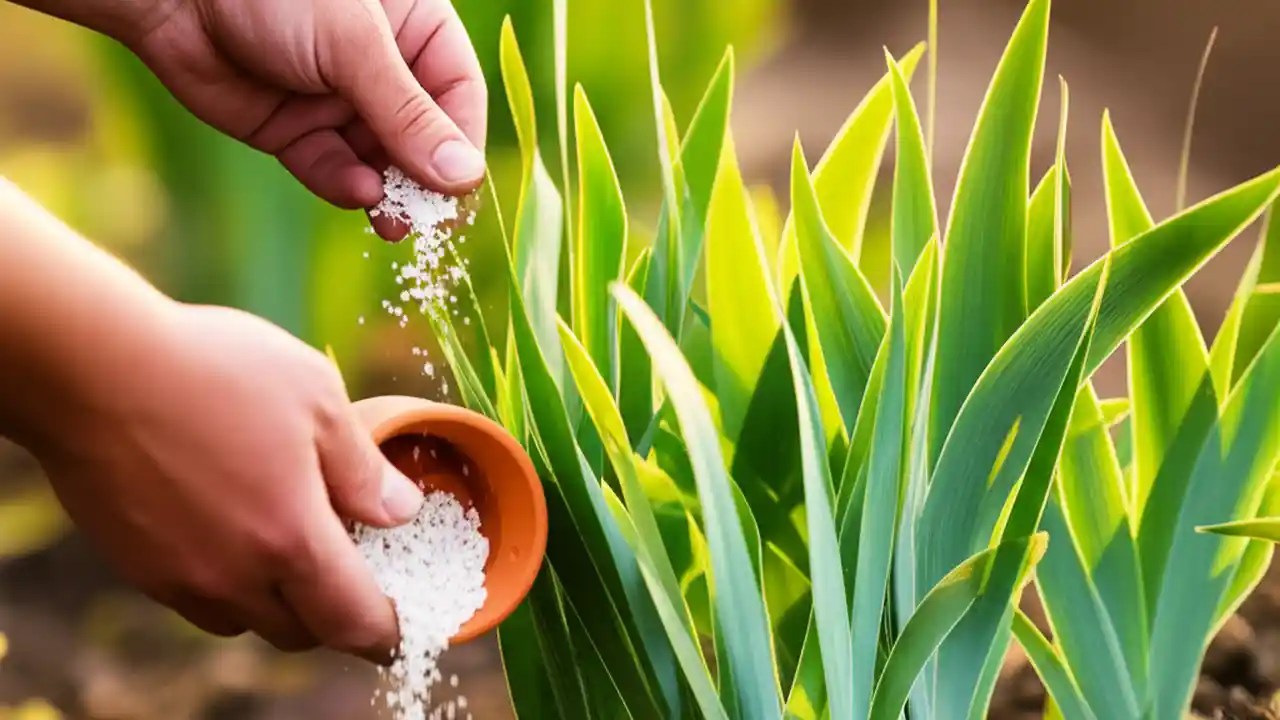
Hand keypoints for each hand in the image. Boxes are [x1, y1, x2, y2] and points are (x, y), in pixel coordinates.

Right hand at [33, 302, 423, 660]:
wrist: (91, 366)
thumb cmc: (213, 370)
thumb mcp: (317, 398)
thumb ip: (363, 468)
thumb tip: (402, 512)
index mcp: (291, 539)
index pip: (353, 621)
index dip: (385, 632)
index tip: (403, 625)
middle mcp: (233, 575)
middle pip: (300, 632)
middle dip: (334, 617)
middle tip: (353, 577)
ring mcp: (178, 576)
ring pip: (245, 620)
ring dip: (277, 602)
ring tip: (291, 547)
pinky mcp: (137, 565)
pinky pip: (197, 599)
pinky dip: (228, 584)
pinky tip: (232, 530)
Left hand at [124, 0, 486, 236]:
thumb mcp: (353, 48)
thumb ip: (408, 115)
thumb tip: (464, 176)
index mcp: (413, 28)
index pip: (459, 94)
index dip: (462, 142)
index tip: (462, 185)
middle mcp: (380, 67)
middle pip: (422, 136)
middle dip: (425, 178)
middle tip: (430, 222)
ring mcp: (337, 101)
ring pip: (379, 160)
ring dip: (389, 193)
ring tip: (395, 222)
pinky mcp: (294, 130)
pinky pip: (331, 168)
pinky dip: (344, 185)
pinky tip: (356, 193)